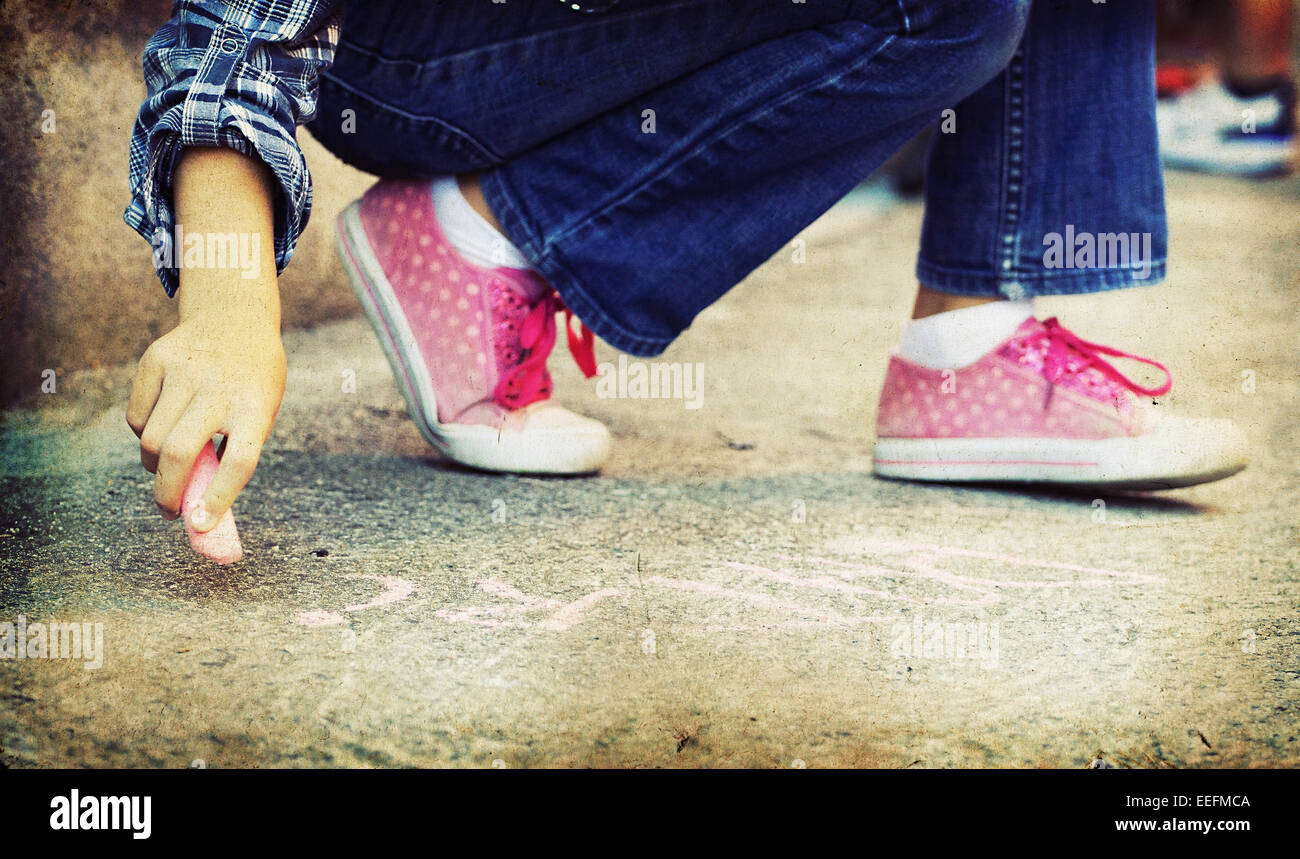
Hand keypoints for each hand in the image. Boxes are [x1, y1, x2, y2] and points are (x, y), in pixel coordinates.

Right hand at [127, 314, 285, 529]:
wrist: (236, 319)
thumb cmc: (252, 382)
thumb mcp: (261, 412)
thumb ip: (234, 452)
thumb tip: (201, 510)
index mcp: (256, 405)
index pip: (240, 460)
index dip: (219, 497)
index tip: (201, 525)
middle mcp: (220, 386)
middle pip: (179, 453)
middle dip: (168, 494)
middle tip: (170, 511)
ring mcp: (185, 370)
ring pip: (150, 439)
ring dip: (154, 466)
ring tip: (169, 467)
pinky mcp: (156, 360)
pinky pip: (136, 416)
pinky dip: (143, 435)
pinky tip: (162, 427)